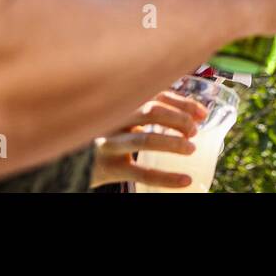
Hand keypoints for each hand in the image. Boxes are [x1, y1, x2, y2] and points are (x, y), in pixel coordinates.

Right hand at [90, 90, 206, 188]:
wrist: (73, 163)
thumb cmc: (108, 137)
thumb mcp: (124, 120)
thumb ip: (149, 112)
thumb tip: (195, 116)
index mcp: (121, 104)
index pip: (157, 95)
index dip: (183, 103)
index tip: (203, 114)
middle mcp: (113, 119)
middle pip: (151, 111)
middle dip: (179, 118)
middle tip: (195, 131)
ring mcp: (109, 144)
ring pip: (144, 139)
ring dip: (173, 143)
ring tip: (191, 149)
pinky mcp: (108, 168)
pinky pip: (141, 173)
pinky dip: (167, 177)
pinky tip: (185, 180)